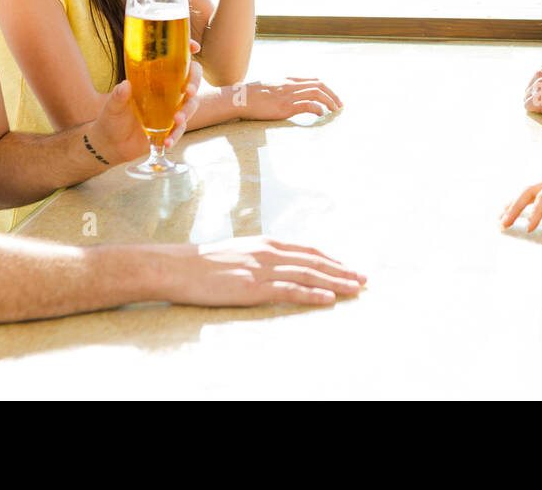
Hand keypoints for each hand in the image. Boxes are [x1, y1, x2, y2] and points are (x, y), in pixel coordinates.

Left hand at [91, 55, 202, 164]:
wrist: (110, 144)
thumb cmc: (111, 118)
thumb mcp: (112, 106)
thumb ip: (118, 96)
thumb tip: (125, 85)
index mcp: (154, 79)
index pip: (175, 61)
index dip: (187, 52)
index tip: (194, 47)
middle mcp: (167, 92)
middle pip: (191, 81)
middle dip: (195, 84)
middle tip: (190, 92)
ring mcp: (171, 110)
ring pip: (190, 105)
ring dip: (187, 111)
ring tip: (176, 120)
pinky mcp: (170, 128)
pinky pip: (180, 129)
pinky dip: (176, 135)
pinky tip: (167, 141)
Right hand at [165, 237, 365, 305]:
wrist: (177, 266)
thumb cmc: (204, 263)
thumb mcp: (239, 252)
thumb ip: (261, 257)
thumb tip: (278, 265)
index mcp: (266, 243)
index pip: (308, 250)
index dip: (331, 259)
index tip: (349, 266)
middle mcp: (269, 252)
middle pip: (315, 261)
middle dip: (342, 269)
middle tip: (364, 278)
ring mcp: (262, 269)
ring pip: (308, 275)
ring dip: (336, 282)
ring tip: (355, 289)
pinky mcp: (253, 287)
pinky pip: (290, 291)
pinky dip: (313, 294)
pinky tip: (329, 299)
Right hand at [235, 77, 343, 119]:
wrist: (238, 98)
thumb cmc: (251, 95)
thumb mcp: (269, 86)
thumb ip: (281, 87)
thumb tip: (290, 94)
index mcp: (287, 80)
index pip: (313, 80)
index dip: (326, 88)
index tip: (333, 97)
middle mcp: (290, 85)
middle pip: (319, 85)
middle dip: (332, 95)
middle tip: (340, 106)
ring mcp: (288, 95)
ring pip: (316, 93)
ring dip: (329, 101)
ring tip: (335, 111)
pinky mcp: (285, 107)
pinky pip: (307, 105)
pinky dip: (318, 108)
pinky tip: (321, 114)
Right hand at [499, 168, 541, 235]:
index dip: (535, 212)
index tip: (529, 229)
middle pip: (530, 190)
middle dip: (515, 206)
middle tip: (502, 223)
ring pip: (530, 192)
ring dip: (515, 204)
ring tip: (500, 219)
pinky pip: (537, 197)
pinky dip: (524, 205)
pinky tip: (514, 212)